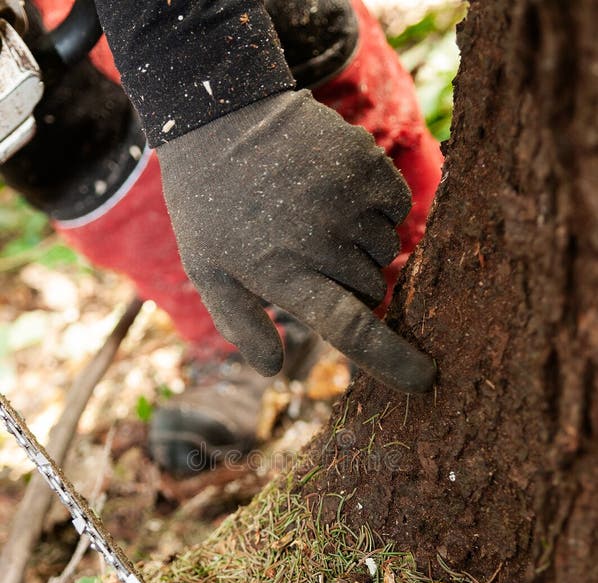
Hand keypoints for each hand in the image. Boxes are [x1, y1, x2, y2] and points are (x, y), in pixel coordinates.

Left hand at [157, 89, 434, 392]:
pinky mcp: (364, 163)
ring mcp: (347, 199)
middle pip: (371, 291)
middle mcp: (323, 240)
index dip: (392, 360)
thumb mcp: (206, 271)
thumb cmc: (210, 207)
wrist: (219, 118)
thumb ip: (240, 323)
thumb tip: (272, 370)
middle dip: (350, 288)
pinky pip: (397, 208)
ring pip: (386, 252)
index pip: (352, 329)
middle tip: (310, 260)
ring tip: (319, 223)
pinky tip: (340, 200)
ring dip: (363, 250)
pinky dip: (378, 212)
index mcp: (286, 275)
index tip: (424, 379)